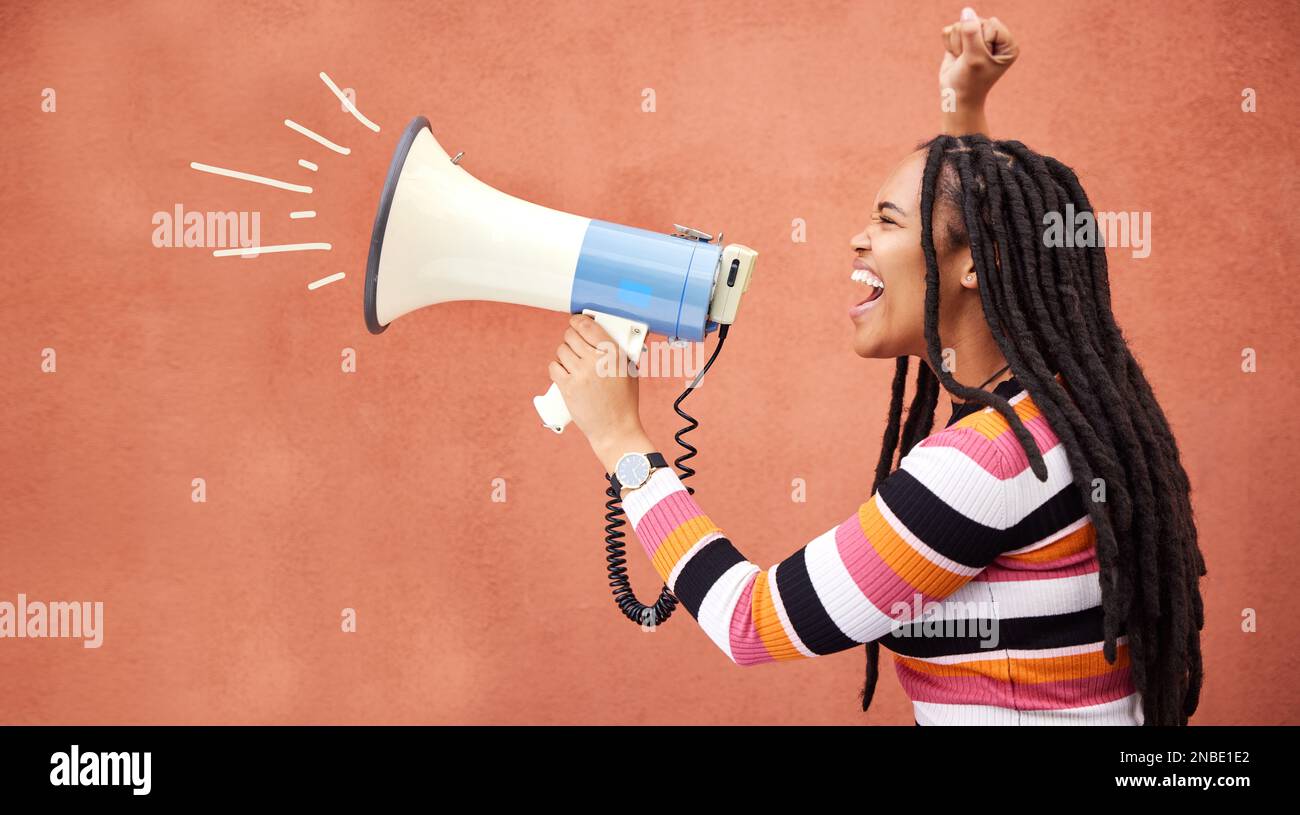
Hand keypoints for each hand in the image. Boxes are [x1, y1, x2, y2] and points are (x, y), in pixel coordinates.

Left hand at [547, 313, 646, 467]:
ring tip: (571, 361)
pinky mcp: (567, 387)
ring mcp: (579, 374)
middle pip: (571, 336)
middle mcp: (595, 361)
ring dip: (564, 353)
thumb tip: (612, 335)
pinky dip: (557, 368)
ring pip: (561, 350)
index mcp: (613, 354)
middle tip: (573, 343)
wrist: (615, 429)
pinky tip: (564, 372)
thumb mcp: (629, 372)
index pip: (589, 327)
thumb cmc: (624, 402)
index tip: (575, 320)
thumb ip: (620, 353)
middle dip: (570, 337)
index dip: (578, 321)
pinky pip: (554, 367)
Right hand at [939, 7, 1017, 104]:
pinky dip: (949, 45)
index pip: (991, 25)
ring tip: (962, 61)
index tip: (980, 60)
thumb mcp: (974, 58)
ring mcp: (977, 37)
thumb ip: (971, 33)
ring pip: (960, 25)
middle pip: (975, 22)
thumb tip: (967, 10)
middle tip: (968, 61)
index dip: (980, 42)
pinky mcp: (962, 39)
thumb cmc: (970, 82)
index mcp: (1007, 43)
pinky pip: (950, 30)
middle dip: (966, 43)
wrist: (954, 97)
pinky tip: (955, 57)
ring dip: (957, 45)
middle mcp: (994, 38)